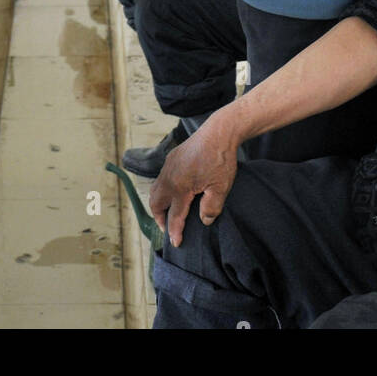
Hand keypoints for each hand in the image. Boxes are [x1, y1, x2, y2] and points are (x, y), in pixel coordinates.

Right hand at [149, 116, 238, 248]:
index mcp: (179, 187)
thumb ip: (211, 207)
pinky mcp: (172, 157)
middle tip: (168, 228)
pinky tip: (174, 191)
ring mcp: (169, 166)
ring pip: (156, 189)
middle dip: (160, 218)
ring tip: (168, 212)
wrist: (219, 132)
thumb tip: (203, 221)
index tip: (176, 243)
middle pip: (156, 203)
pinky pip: (161, 178)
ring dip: (159, 204)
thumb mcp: (220, 187)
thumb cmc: (221, 159)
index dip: (174, 231)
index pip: (174, 216)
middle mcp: (169, 177)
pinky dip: (163, 190)